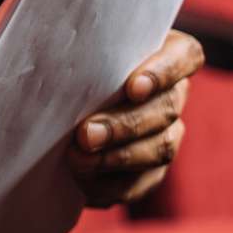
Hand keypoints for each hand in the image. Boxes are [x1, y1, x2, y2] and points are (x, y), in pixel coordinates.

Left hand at [67, 30, 202, 207]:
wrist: (50, 100)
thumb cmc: (62, 59)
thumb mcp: (68, 47)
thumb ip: (72, 48)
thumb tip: (49, 56)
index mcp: (163, 53)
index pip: (184, 56)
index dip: (165, 72)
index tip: (133, 87)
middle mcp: (171, 93)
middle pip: (166, 109)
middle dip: (125, 125)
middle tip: (86, 134)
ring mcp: (166, 133)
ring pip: (160, 148)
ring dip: (118, 157)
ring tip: (79, 160)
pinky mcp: (149, 169)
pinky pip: (141, 183)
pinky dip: (111, 185)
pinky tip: (83, 183)